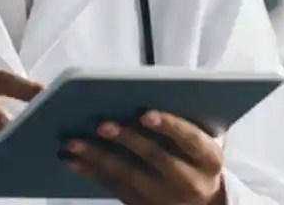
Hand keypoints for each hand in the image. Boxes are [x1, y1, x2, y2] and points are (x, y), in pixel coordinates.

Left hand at [64, 111, 226, 204]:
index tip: (146, 113)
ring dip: (98, 157)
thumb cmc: (199, 157)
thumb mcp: (205, 141)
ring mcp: (164, 197)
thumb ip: (188, 119)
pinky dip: (92, 173)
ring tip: (73, 142)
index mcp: (209, 158)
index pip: (190, 139)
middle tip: (102, 124)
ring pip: (128, 176)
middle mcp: (189, 180)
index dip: (169, 126)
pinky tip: (73, 160)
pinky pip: (114, 188)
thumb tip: (149, 89)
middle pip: (155, 157)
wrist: (204, 204)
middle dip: (127, 139)